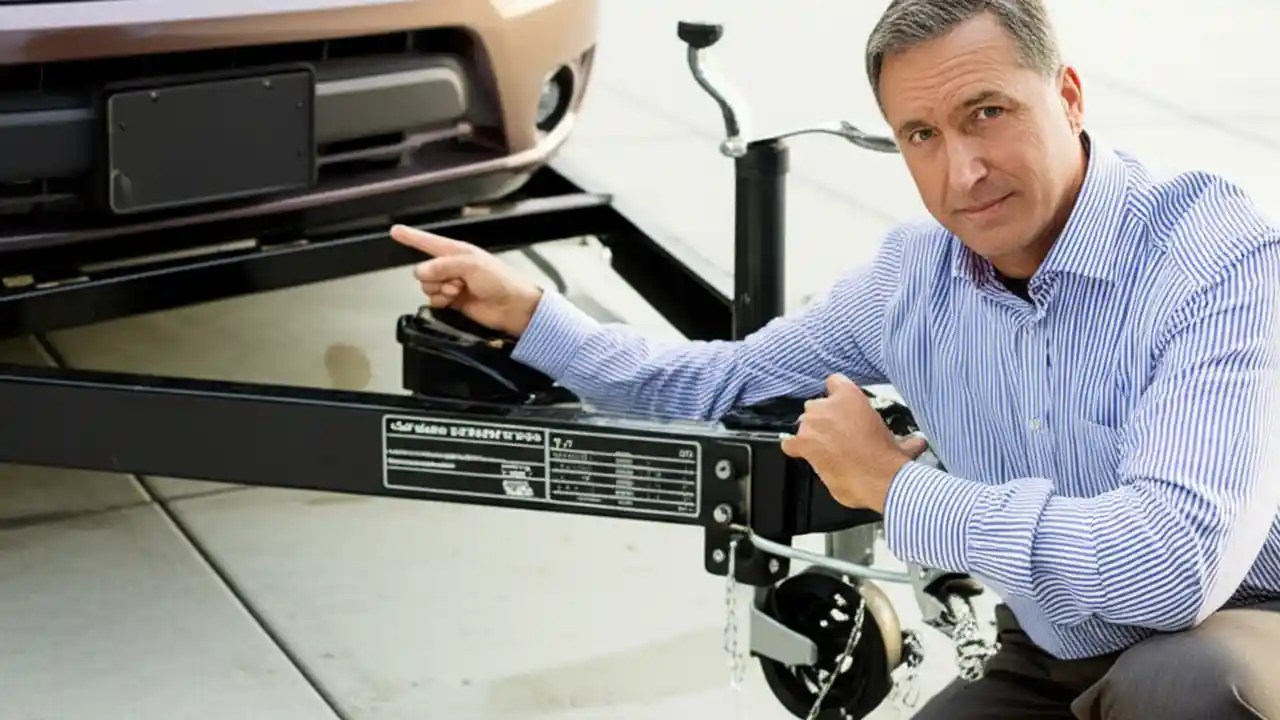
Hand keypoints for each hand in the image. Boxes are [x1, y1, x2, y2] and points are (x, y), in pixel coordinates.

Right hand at [390, 224, 543, 336]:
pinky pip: (433, 301)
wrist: (513, 307)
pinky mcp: (452, 303)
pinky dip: (440, 301)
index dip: (411, 237)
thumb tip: (421, 273)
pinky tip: (454, 302)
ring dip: (439, 290)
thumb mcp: (471, 265)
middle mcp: (452, 267)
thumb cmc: (499, 280)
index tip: (395, 231)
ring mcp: (451, 285)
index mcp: (457, 252)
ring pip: (427, 286)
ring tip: (459, 292)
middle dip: (435, 277)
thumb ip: (443, 266)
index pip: (429, 242)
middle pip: (424, 270)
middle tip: (456, 281)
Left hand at [780, 374, 928, 511]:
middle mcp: (827, 405)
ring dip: (814, 435)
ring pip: (804, 425)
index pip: (834, 381)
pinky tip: (803, 455)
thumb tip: (918, 443)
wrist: (880, 478)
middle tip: (839, 436)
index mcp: (850, 395)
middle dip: (824, 420)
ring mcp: (812, 424)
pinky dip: (795, 448)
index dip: (837, 395)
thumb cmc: (889, 459)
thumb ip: (907, 440)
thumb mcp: (902, 444)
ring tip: (828, 451)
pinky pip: (790, 443)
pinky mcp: (803, 445)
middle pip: (815, 406)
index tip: (841, 407)